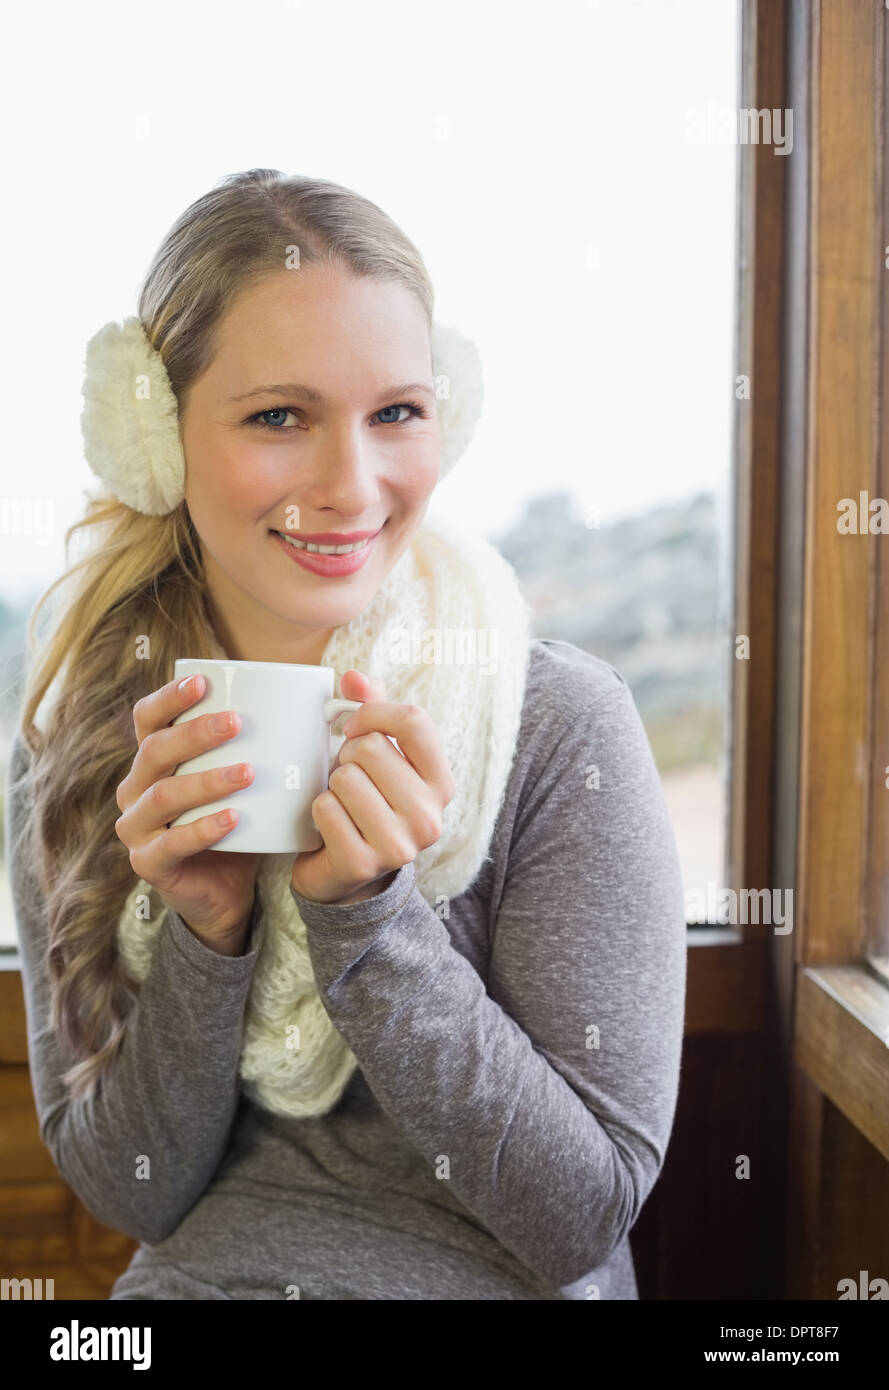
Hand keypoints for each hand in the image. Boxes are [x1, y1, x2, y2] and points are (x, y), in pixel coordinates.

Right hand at [114, 673, 261, 953]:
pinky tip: (233, 818)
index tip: (204, 682)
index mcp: (152, 761)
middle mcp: (135, 789)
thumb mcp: (245, 779)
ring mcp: (136, 828)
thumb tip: (322, 702)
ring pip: (163, 795)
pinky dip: (203, 829)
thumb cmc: (239, 822)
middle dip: (195, 733)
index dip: (169, 698)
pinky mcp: (148, 863)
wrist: (226, 891)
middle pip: (155, 751)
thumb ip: (264, 744)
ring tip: (248, 772)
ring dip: (206, 780)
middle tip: (237, 723)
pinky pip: (172, 843)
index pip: (148, 719)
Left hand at [290, 669, 456, 905]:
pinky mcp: (363, 863)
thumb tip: (354, 677)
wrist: (347, 871)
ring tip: (342, 801)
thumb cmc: (365, 800)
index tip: (354, 726)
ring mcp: (399, 845)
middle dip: (346, 755)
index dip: (374, 713)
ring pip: (345, 778)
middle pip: (371, 748)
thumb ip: (371, 709)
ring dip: (332, 785)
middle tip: (349, 776)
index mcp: (441, 783)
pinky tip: (330, 826)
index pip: (414, 721)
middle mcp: (430, 816)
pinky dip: (318, 811)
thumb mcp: (378, 755)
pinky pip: (325, 809)